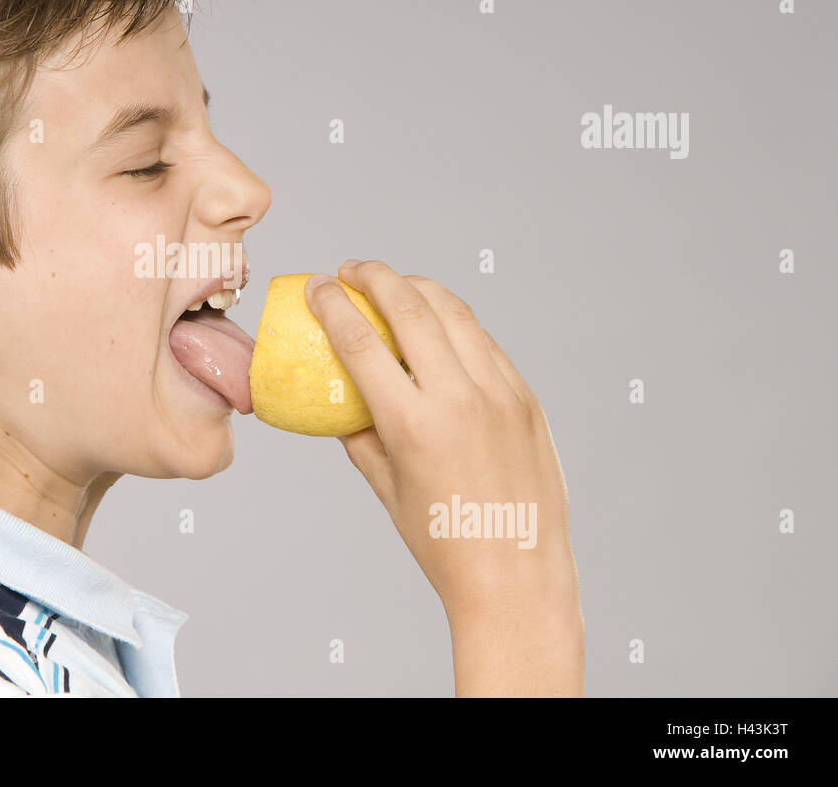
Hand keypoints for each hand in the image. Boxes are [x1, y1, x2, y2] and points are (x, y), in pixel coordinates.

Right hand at [305, 260, 583, 693]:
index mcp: (414, 425)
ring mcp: (501, 394)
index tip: (318, 286)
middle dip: (376, 277)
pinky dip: (456, 324)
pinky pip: (486, 344)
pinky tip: (439, 327)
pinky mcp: (526, 399)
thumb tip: (343, 400)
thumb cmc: (443, 543)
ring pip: (456, 314)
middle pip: (412, 308)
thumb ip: (360, 436)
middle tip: (353, 269)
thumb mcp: (387, 489)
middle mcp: (461, 399)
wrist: (517, 576)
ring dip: (419, 289)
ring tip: (395, 285)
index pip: (362, 343)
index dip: (334, 306)